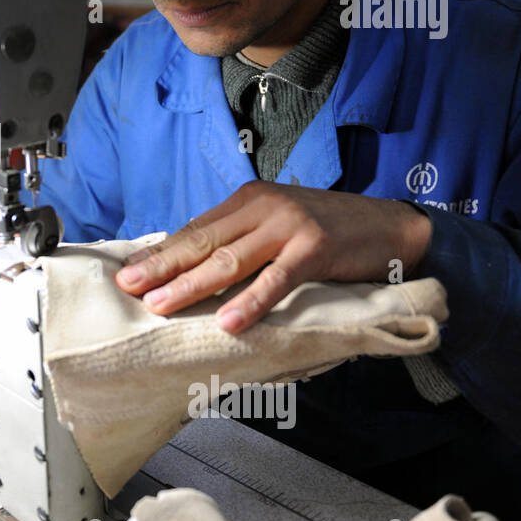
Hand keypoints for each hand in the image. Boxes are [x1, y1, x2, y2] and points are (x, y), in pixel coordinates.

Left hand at [114, 182, 431, 333]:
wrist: (391, 226)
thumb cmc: (329, 231)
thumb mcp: (277, 225)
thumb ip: (240, 238)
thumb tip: (193, 266)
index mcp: (248, 199)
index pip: (194, 229)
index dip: (160, 252)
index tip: (128, 272)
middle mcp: (263, 207)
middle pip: (202, 242)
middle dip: (162, 268)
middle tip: (128, 288)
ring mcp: (289, 226)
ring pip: (229, 260)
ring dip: (191, 286)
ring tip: (160, 306)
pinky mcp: (315, 249)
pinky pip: (275, 280)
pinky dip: (250, 302)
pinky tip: (227, 321)